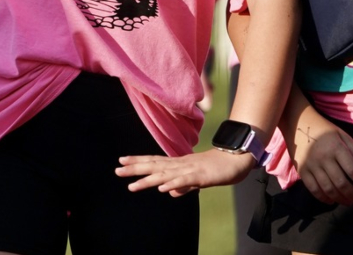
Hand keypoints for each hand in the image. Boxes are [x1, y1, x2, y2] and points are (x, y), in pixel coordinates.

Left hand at [116, 149, 254, 196]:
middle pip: (154, 166)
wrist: (236, 160)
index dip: (138, 161)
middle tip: (116, 170)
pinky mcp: (201, 176)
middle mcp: (181, 164)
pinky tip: (162, 188)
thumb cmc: (216, 168)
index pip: (154, 162)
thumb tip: (169, 192)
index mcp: (179, 164)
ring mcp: (190, 169)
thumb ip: (182, 185)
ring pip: (166, 174)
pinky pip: (185, 181)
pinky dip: (173, 184)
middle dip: (135, 168)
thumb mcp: (196, 180)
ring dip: (148, 180)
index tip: (121, 162)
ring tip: (132, 186)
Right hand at [292, 115, 352, 204]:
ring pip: (328, 189)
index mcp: (336, 147)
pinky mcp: (301, 170)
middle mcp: (323, 158)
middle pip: (341, 183)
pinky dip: (323, 198)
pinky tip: (332, 200)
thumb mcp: (342, 135)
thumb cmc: (323, 129)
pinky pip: (313, 189)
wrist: (297, 122)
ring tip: (349, 202)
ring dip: (341, 199)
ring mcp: (311, 165)